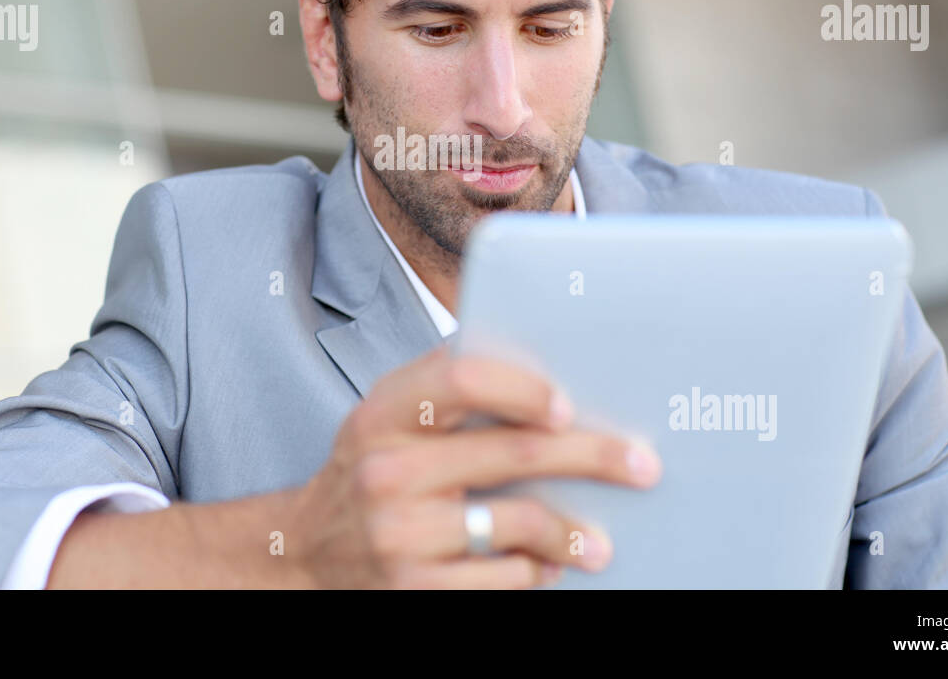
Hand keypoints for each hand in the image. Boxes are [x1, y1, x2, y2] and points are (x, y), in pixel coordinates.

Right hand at [287, 343, 661, 587]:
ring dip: (574, 532)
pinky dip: (536, 572)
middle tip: (641, 465)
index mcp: (384, 413)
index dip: (524, 387)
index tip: (568, 406)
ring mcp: (401, 535)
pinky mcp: (416, 590)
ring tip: (600, 541)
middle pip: (516, 452)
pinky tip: (544, 566)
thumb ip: (444, 383)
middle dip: (594, 457)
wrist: (305, 552)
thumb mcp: (386, 415)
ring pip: (520, 523)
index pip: (463, 378)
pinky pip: (505, 578)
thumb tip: (536, 357)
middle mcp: (387, 471)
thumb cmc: (370, 470)